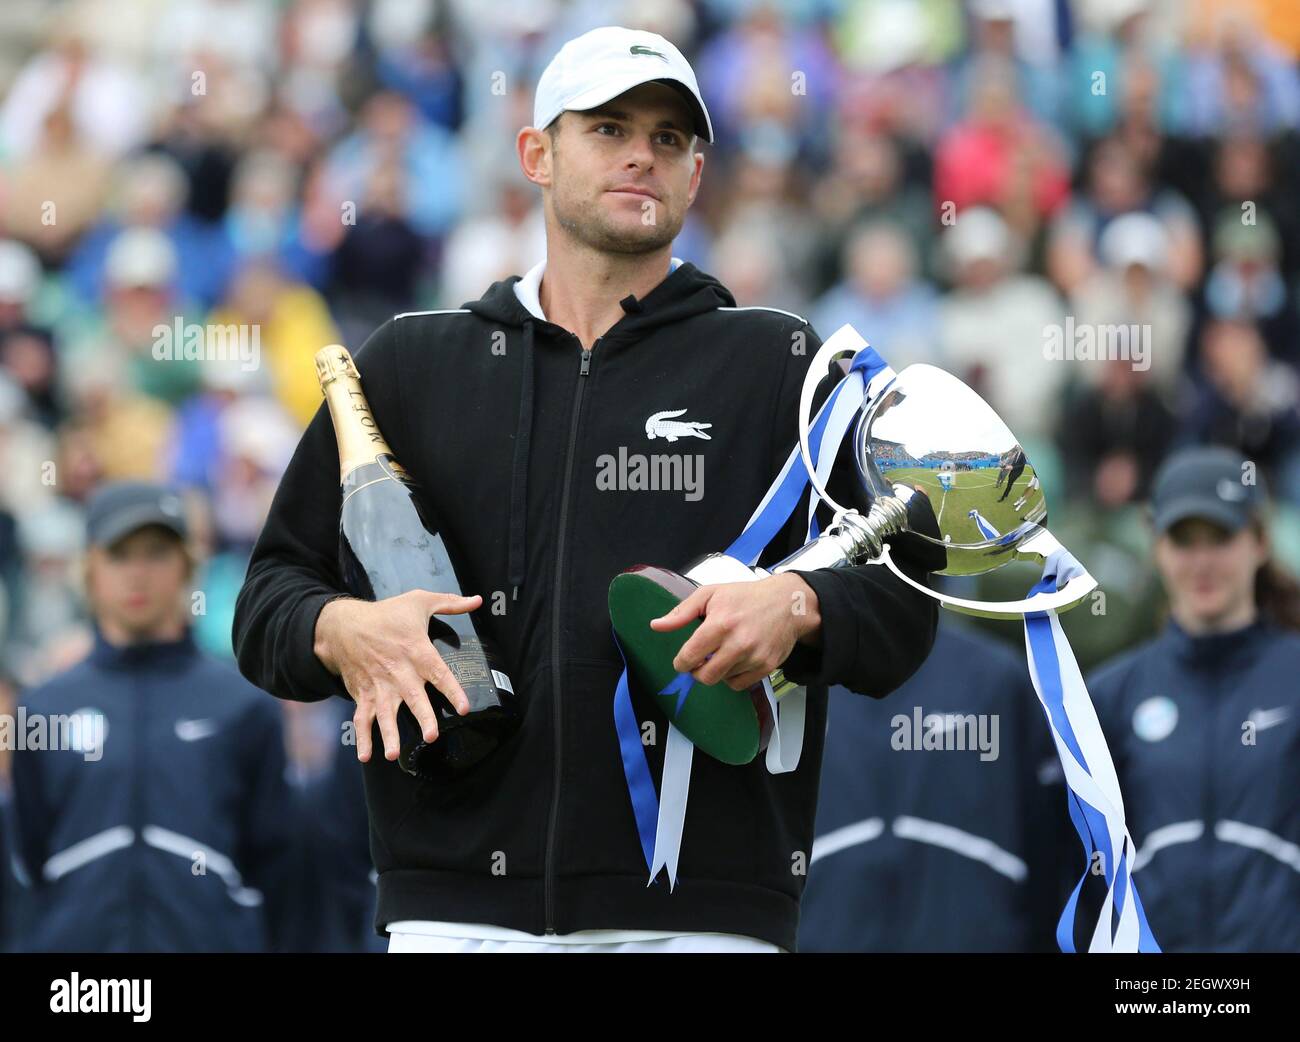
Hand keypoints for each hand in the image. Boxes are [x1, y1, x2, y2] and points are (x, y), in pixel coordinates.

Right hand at [314, 590, 481, 764]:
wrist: (343, 625)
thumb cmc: (386, 614)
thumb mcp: (419, 601)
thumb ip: (451, 603)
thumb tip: (478, 600)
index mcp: (416, 650)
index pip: (438, 672)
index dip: (451, 690)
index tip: (463, 707)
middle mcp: (398, 672)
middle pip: (413, 697)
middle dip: (422, 717)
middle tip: (432, 736)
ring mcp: (378, 686)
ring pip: (385, 713)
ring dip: (389, 734)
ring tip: (394, 755)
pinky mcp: (363, 694)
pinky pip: (362, 718)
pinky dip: (363, 737)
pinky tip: (366, 756)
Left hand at [649, 573, 820, 690]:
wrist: (788, 603)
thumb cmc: (745, 597)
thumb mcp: (710, 595)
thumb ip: (681, 612)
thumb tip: (656, 626)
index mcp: (720, 624)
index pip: (690, 656)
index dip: (681, 662)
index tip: (682, 660)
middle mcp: (738, 643)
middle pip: (705, 676)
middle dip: (697, 671)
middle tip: (700, 660)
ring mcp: (754, 657)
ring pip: (722, 680)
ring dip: (717, 671)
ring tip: (723, 652)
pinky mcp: (767, 667)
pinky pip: (740, 685)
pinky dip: (732, 677)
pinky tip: (735, 660)